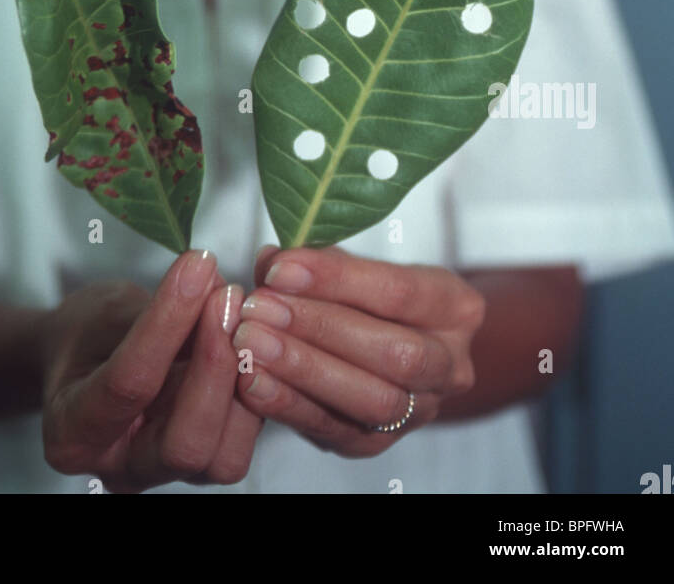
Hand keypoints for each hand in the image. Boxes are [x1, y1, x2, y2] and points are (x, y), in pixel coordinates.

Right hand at [41, 251, 262, 491]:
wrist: (89, 359)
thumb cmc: (88, 334)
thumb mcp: (104, 311)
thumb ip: (153, 310)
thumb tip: (210, 282)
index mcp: (72, 433)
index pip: (129, 384)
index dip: (169, 321)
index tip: (197, 266)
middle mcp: (120, 469)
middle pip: (184, 443)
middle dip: (216, 365)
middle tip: (229, 296)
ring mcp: (165, 474)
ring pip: (224, 455)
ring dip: (242, 377)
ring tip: (240, 309)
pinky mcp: (204, 462)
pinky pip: (242, 440)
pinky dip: (255, 385)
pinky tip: (250, 334)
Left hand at [232, 245, 485, 457]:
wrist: (391, 347)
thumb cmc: (368, 294)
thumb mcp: (357, 266)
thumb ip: (319, 261)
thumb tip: (272, 262)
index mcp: (455, 307)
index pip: (398, 293)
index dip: (336, 280)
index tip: (280, 269)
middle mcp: (450, 366)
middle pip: (394, 354)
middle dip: (320, 328)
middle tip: (260, 308)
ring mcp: (420, 413)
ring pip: (372, 401)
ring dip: (303, 370)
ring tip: (251, 343)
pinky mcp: (379, 444)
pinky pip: (337, 432)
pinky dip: (290, 406)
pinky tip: (252, 382)